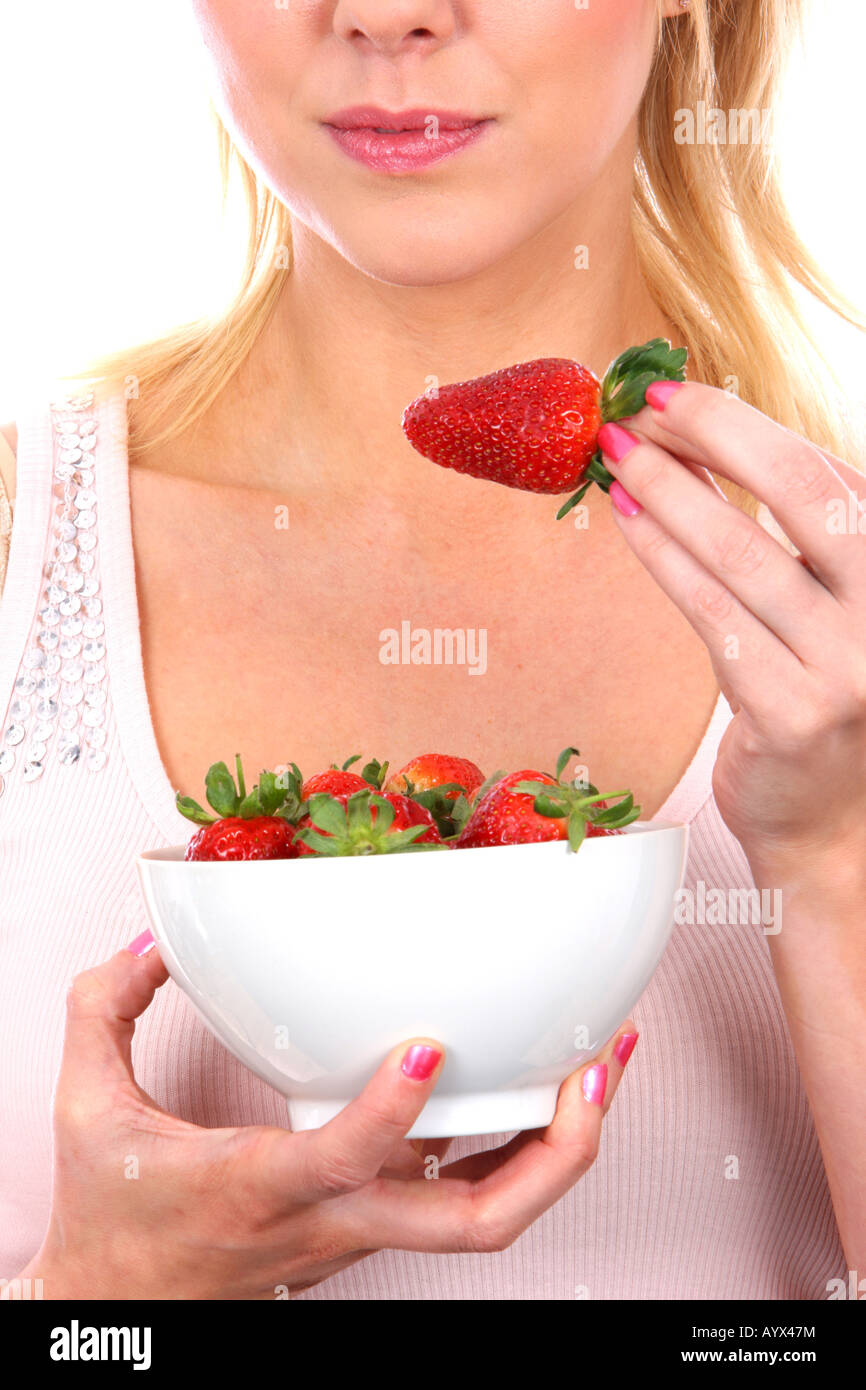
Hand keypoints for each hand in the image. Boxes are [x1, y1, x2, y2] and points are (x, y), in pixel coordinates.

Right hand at [17, 943, 636, 1298]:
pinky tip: (546, 1083)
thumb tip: (154, 943)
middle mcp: (332, 1221)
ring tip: (604, 1061)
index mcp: (260, 1189)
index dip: (392, 1115)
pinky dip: (519, 1143)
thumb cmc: (116, 1221)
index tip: (429, 1047)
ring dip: (558, 1146)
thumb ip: (106, 1010)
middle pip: (468, 1223)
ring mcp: (364, 1231)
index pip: (340, 1166)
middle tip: (597, 1066)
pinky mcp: (374, 1224)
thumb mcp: (87, 1108)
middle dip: (553, 1152)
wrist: (124, 1307)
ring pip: (486, 1216)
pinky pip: (464, 1191)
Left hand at [597, 383, 865, 870]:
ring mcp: (850, 668)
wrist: (834, 825)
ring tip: (614, 459)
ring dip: (669, 493)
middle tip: (638, 411)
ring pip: (743, 555)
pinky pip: (711, 615)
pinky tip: (626, 521)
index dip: (746, 428)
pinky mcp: (792, 713)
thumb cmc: (826, 699)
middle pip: (801, 496)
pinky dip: (662, 557)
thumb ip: (798, 538)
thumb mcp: (835, 608)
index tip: (676, 396)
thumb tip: (701, 444)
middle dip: (711, 438)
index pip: (829, 476)